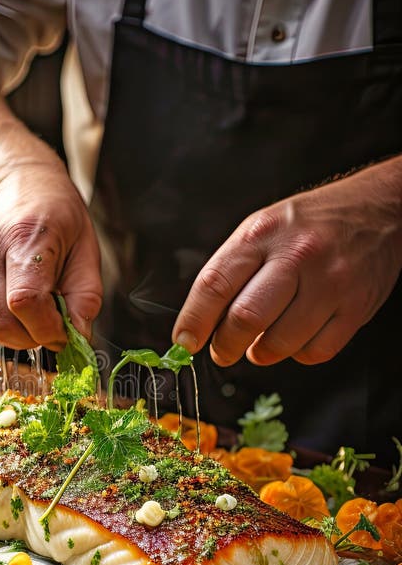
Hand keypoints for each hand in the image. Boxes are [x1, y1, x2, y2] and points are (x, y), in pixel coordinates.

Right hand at [0, 163, 102, 349]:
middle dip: (30, 337)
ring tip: (36, 303)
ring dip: (18, 329)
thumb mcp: (87, 249)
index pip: (24, 301)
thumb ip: (86, 297)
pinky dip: (4, 318)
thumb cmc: (58, 217)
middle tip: (51, 325)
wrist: (15, 184)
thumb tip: (78, 337)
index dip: (47, 328)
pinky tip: (15, 293)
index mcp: (23, 236)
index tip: (64, 330)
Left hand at [173, 156, 401, 365]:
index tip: (185, 341)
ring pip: (280, 343)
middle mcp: (297, 255)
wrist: (380, 209)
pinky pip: (315, 352)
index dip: (194, 320)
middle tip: (220, 351)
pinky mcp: (356, 308)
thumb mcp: (263, 228)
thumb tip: (201, 322)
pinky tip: (294, 339)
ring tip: (257, 347)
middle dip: (224, 345)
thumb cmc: (309, 225)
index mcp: (264, 234)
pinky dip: (296, 355)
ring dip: (260, 354)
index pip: (215, 284)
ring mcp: (330, 282)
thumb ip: (232, 271)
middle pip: (246, 318)